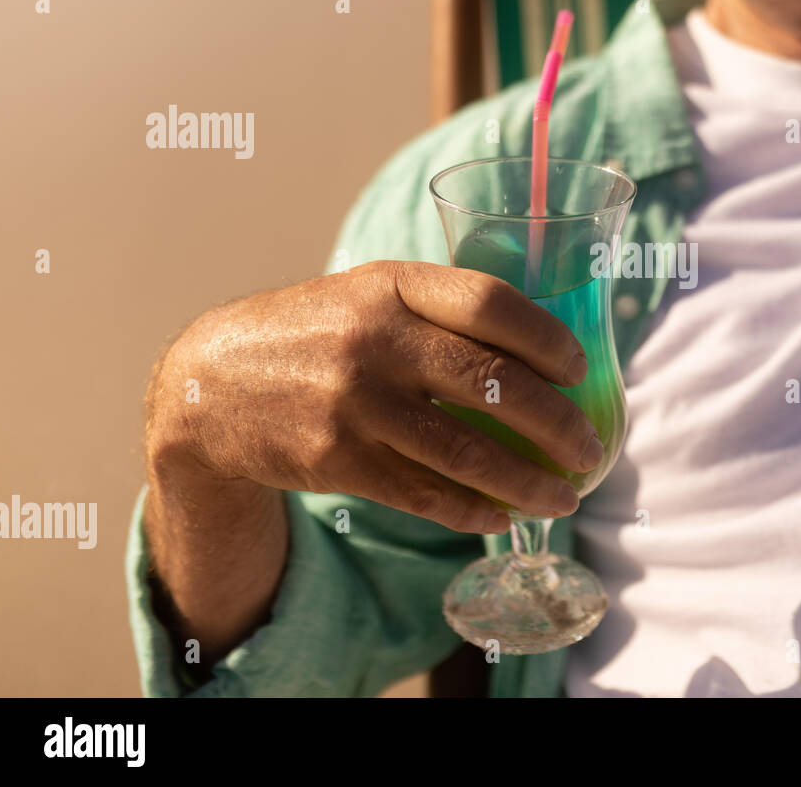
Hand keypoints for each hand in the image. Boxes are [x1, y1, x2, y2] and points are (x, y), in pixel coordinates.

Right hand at [146, 260, 601, 532]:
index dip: (547, 339)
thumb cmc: (317, 333)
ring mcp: (354, 402)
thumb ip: (439, 311)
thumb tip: (543, 356)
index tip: (581, 369)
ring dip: (527, 482)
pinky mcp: (336, 459)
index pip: (491, 303)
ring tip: (564, 500)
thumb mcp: (369, 294)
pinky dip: (472, 510)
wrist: (207, 383)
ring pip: (465, 451)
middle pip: (491, 383)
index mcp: (392, 284)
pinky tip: (502, 517)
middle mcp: (375, 339)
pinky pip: (423, 492)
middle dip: (556, 424)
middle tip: (592, 450)